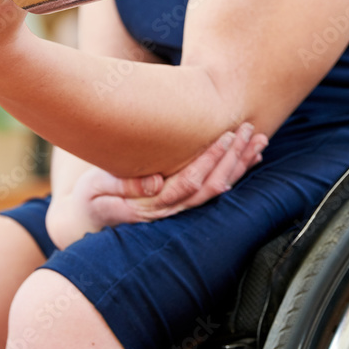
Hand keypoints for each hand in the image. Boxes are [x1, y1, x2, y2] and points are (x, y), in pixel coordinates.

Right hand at [75, 122, 267, 231]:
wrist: (89, 217)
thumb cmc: (90, 197)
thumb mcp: (96, 188)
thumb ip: (122, 185)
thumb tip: (154, 183)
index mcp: (151, 206)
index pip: (190, 183)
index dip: (210, 159)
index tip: (226, 136)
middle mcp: (170, 210)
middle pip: (212, 186)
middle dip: (233, 157)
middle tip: (250, 130)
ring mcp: (178, 209)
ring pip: (217, 189)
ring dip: (240, 164)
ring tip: (259, 141)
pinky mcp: (182, 203)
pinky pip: (213, 189)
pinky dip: (234, 172)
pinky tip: (250, 158)